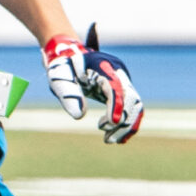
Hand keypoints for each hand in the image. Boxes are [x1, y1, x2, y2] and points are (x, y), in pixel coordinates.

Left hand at [42, 25, 144, 143]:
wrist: (70, 55)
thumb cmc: (63, 66)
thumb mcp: (59, 78)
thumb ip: (68, 94)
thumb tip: (79, 116)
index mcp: (102, 65)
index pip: (115, 87)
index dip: (116, 105)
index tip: (112, 123)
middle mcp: (118, 72)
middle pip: (131, 97)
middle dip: (123, 120)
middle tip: (107, 139)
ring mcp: (123, 80)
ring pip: (135, 104)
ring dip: (127, 125)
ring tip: (109, 140)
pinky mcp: (123, 89)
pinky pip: (132, 106)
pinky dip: (128, 122)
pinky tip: (118, 138)